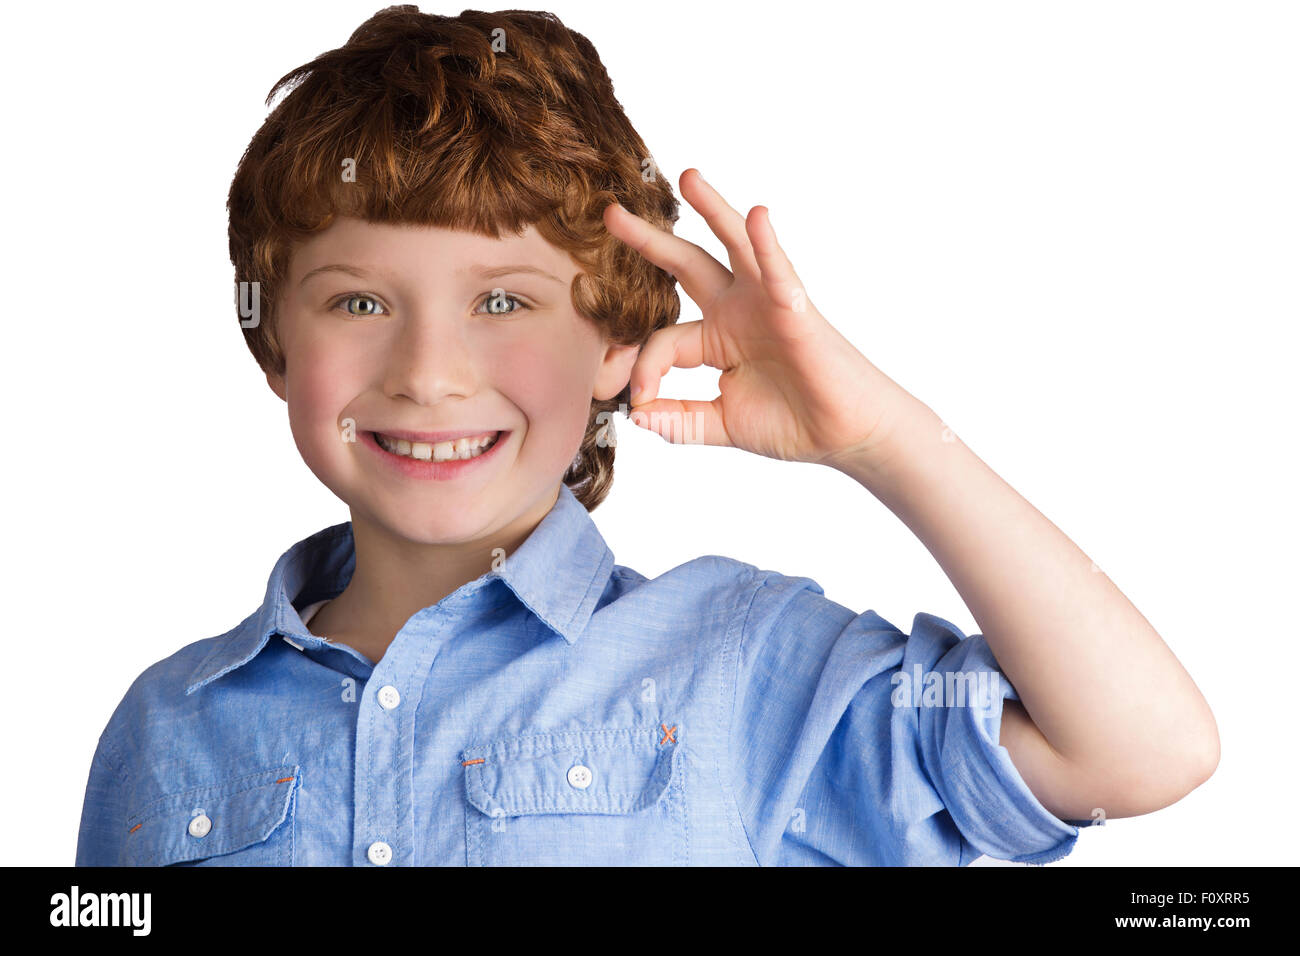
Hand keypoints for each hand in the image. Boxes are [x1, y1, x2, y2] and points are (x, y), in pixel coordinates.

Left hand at [603, 168, 918, 468]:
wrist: (844, 435)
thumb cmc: (794, 422)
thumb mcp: (720, 424)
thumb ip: (680, 421)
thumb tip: (639, 416)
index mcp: (715, 336)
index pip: (661, 340)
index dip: (643, 370)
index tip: (639, 404)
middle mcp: (737, 310)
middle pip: (686, 264)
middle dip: (648, 239)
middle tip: (611, 214)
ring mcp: (765, 304)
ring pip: (734, 246)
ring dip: (713, 208)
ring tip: (687, 177)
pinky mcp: (796, 310)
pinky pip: (780, 271)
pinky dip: (768, 244)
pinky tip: (756, 215)